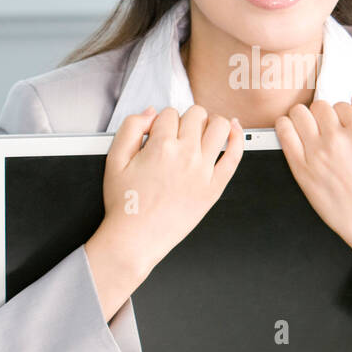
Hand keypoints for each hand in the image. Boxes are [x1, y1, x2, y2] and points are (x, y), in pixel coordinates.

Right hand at [96, 104, 244, 279]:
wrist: (136, 239)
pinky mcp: (215, 187)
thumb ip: (131, 128)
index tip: (159, 134)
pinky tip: (234, 131)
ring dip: (212, 122)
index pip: (170, 113)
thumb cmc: (125, 205)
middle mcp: (185, 155)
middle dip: (186, 119)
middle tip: (180, 134)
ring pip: (220, 127)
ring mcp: (204, 171)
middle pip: (196, 114)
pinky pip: (235, 156)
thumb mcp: (114, 160)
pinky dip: (237, 138)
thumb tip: (151, 112)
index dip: (163, 121)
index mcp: (160, 146)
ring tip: (205, 131)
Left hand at [274, 92, 351, 262]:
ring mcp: (316, 153)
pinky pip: (284, 132)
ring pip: (299, 113)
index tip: (344, 128)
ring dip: (303, 117)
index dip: (343, 115)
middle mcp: (337, 140)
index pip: (342, 104)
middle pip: (320, 106)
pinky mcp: (301, 167)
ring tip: (309, 129)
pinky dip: (285, 126)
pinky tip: (292, 132)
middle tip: (327, 129)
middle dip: (324, 115)